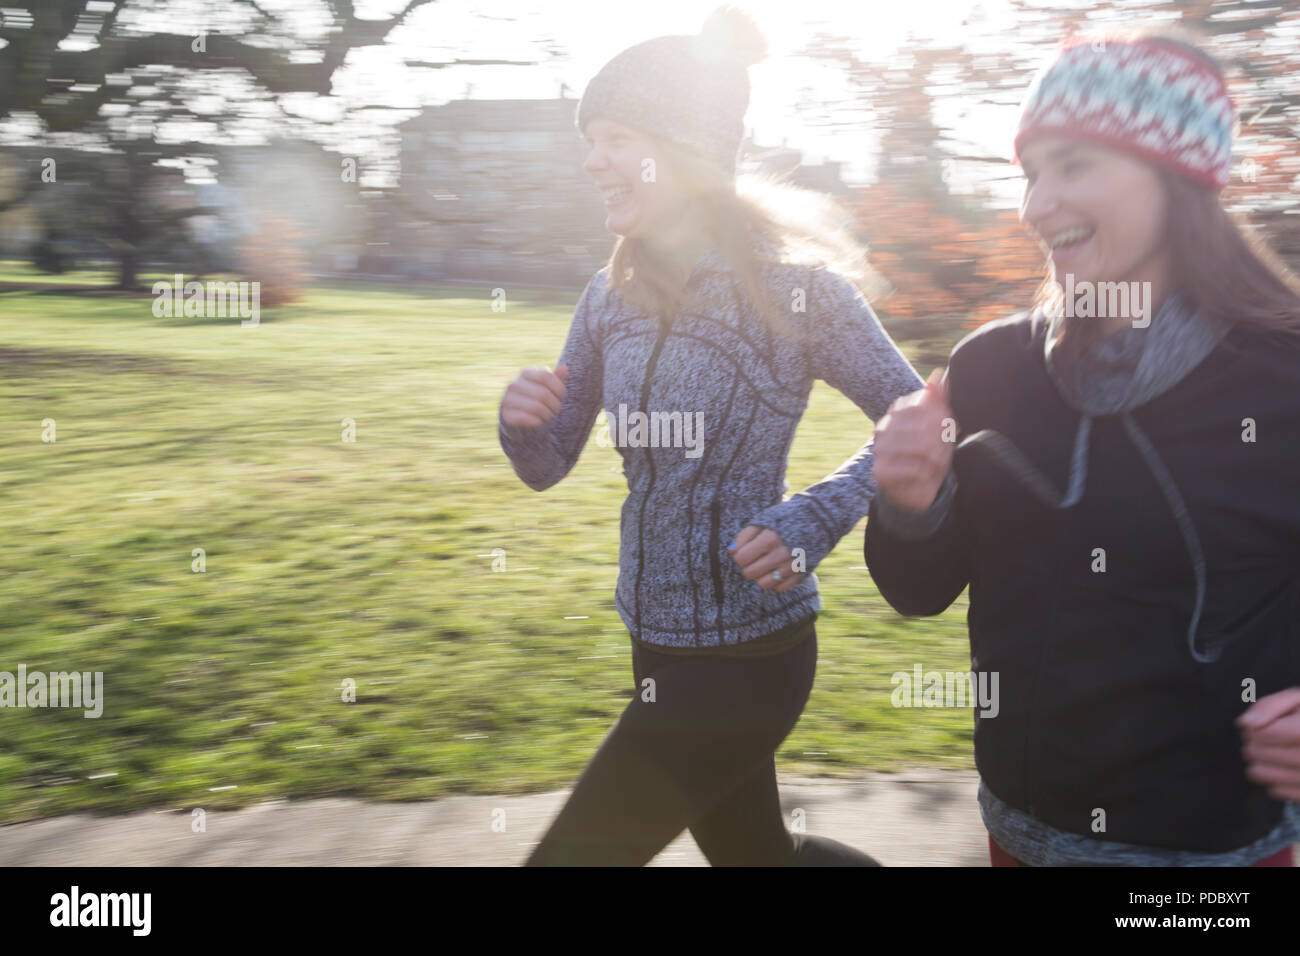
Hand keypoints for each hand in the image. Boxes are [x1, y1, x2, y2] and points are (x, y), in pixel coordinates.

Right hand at [501, 363, 567, 427]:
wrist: (521, 416)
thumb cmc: (539, 398)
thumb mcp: (549, 387)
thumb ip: (557, 378)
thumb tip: (564, 368)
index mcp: (526, 373)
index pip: (545, 376)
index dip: (558, 388)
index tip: (562, 396)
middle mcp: (514, 384)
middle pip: (542, 393)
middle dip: (555, 404)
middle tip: (556, 410)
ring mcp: (508, 399)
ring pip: (535, 407)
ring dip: (547, 414)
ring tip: (549, 416)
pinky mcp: (506, 414)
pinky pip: (524, 418)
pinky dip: (536, 421)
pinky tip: (539, 422)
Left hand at [729, 525, 804, 591]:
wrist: (817, 521)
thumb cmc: (784, 520)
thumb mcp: (763, 521)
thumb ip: (744, 536)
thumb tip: (731, 551)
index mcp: (770, 539)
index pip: (741, 558)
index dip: (740, 555)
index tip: (746, 551)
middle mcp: (782, 554)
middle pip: (750, 573)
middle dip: (748, 567)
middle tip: (755, 559)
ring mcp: (793, 566)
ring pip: (763, 584)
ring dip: (761, 576)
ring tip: (765, 565)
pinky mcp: (801, 574)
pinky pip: (780, 588)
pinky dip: (776, 581)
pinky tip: (778, 569)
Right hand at [872, 367, 955, 512]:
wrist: (912, 488)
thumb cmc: (927, 454)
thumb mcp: (937, 426)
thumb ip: (938, 400)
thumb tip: (938, 374)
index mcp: (896, 412)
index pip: (922, 406)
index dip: (941, 418)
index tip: (950, 428)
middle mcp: (883, 428)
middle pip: (923, 427)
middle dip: (941, 440)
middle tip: (946, 449)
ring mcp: (880, 449)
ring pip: (920, 448)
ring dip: (936, 458)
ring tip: (938, 463)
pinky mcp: (880, 471)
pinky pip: (912, 468)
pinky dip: (926, 473)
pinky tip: (927, 474)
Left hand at [1238, 687, 1299, 800]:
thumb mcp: (1298, 701)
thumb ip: (1269, 706)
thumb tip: (1245, 723)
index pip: (1263, 733)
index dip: (1253, 728)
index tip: (1257, 726)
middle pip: (1260, 753)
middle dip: (1252, 745)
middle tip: (1259, 741)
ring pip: (1262, 773)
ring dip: (1257, 762)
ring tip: (1267, 754)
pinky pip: (1277, 790)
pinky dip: (1273, 779)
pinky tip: (1283, 769)